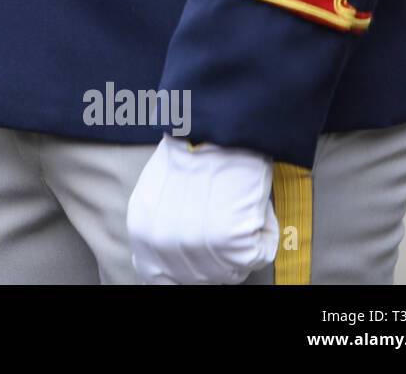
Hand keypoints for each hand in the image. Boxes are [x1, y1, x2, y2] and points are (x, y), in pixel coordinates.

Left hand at [127, 135, 278, 283]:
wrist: (217, 129)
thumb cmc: (192, 155)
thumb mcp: (157, 194)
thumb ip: (161, 231)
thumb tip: (176, 262)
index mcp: (142, 233)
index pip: (160, 277)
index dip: (184, 269)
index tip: (202, 253)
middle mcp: (164, 244)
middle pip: (200, 277)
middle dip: (218, 257)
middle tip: (227, 223)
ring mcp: (196, 245)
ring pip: (232, 270)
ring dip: (243, 244)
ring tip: (238, 209)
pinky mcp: (230, 242)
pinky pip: (258, 255)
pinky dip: (264, 234)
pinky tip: (252, 207)